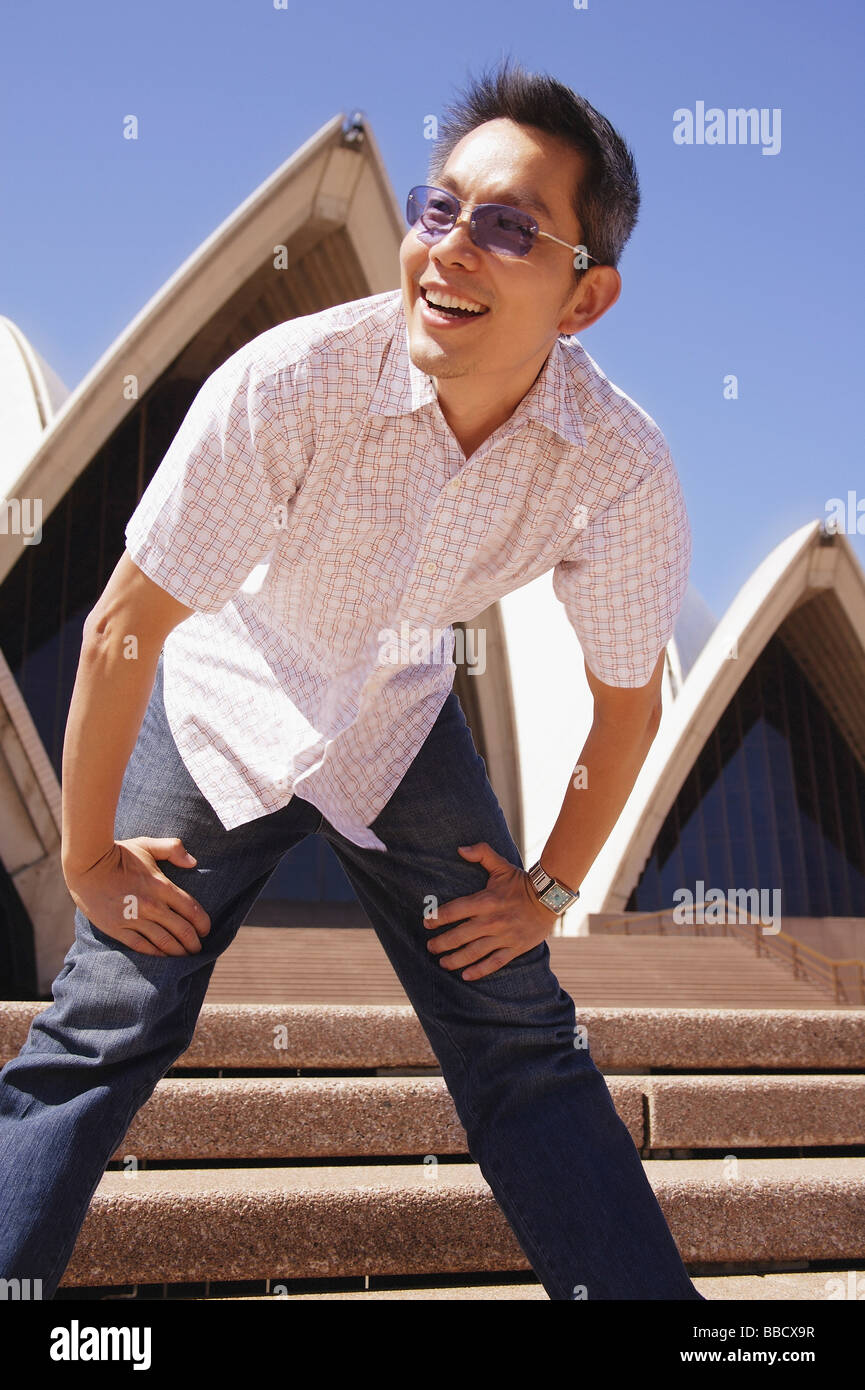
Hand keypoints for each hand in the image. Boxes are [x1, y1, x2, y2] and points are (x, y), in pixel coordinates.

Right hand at [63, 837, 211, 956]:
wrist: (87, 864)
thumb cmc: (119, 853)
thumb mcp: (147, 845)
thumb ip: (173, 849)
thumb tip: (193, 862)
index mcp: (162, 886)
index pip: (192, 910)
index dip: (203, 924)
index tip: (206, 930)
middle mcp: (151, 905)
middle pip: (182, 930)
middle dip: (194, 943)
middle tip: (198, 948)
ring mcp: (134, 918)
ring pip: (164, 943)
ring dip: (178, 952)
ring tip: (185, 956)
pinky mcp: (118, 929)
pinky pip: (142, 946)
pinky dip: (156, 954)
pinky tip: (163, 956)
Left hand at [424, 842, 556, 980]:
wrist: (549, 898)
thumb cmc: (521, 882)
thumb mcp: (501, 865)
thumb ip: (481, 853)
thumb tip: (460, 849)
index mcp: (487, 901)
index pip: (455, 910)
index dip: (438, 917)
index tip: (427, 923)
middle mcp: (493, 921)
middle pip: (460, 935)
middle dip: (442, 943)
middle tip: (431, 947)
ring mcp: (504, 936)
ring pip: (474, 952)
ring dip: (456, 960)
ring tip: (443, 963)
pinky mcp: (514, 948)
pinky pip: (494, 962)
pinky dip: (479, 971)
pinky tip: (465, 976)